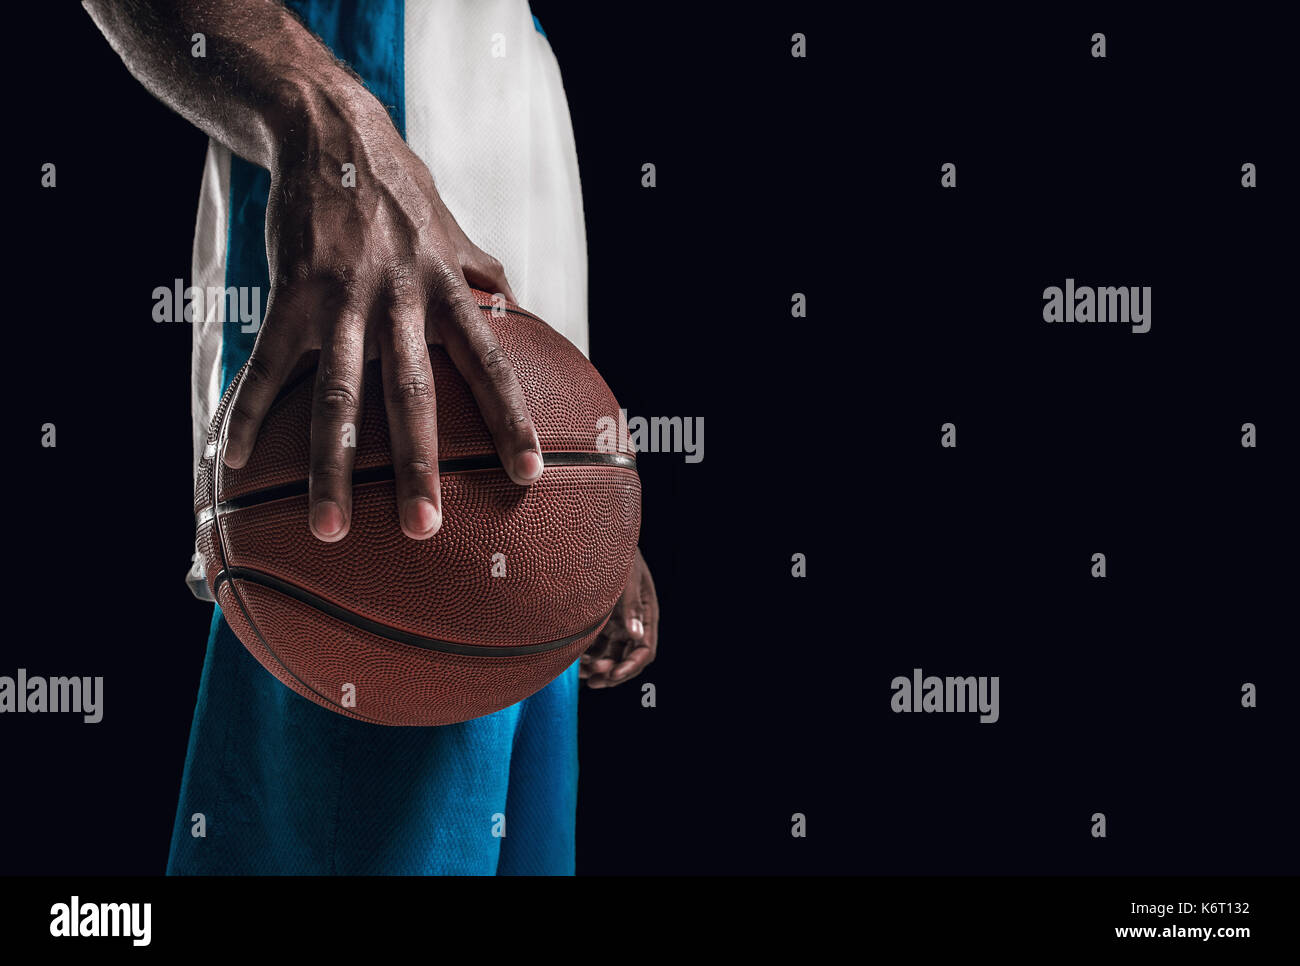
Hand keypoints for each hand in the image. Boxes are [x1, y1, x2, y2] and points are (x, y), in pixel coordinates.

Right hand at [220, 91, 542, 541]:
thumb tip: (518, 307)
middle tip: (424, 530)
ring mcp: (343, 299)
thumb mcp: (452, 229)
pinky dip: (247, 411)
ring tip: (329, 528)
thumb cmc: (398, 189)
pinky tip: (231, 459)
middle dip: (418, 466)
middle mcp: (401, 301)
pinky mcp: (290, 292)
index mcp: (447, 292)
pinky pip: (267, 364)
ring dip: (331, 467)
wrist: (328, 129)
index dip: (511, 420)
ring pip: (338, 396)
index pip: (489, 366)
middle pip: (413, 396)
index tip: (529, 475)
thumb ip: (483, 273)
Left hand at [581, 549, 658, 687]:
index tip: (612, 675)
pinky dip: (587, 657)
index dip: (630, 667)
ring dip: (598, 668)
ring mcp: (616, 623)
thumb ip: (631, 607)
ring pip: (610, 656)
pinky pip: (595, 647)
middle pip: (627, 658)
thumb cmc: (617, 556)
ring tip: (580, 672)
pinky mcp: (600, 622)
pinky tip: (574, 662)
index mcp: (645, 614)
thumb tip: (637, 636)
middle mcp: (632, 622)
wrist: (597, 539)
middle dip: (613, 673)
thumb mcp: (627, 579)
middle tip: (594, 681)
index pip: (645, 650)